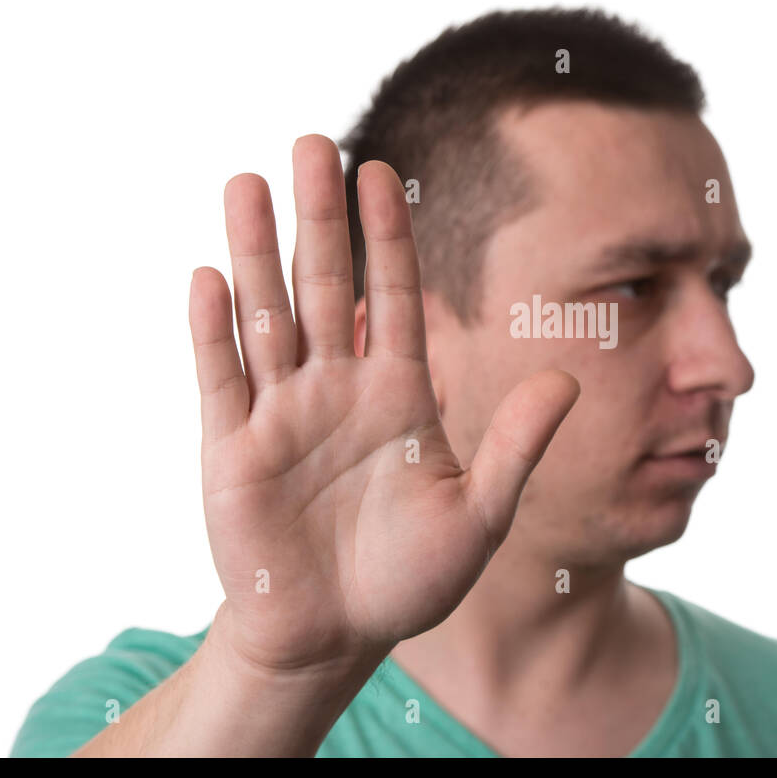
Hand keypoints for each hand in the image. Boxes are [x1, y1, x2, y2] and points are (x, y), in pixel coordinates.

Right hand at [187, 134, 578, 679]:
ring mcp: (281, 413)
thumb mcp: (477, 514)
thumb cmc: (408, 578)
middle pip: (326, 286)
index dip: (389, 236)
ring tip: (248, 182)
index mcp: (398, 392)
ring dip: (256, 252)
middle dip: (320, 218)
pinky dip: (213, 331)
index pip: (395, 295)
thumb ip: (515, 446)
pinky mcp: (231, 449)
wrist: (333, 635)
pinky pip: (221, 379)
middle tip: (312, 143)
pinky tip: (209, 277)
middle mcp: (337, 387)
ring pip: (266, 315)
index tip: (383, 172)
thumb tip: (567, 378)